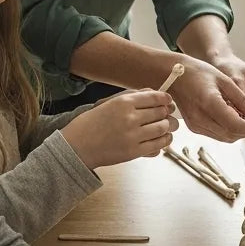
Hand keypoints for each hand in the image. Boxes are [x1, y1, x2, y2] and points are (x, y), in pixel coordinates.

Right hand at [64, 90, 178, 168]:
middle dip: (166, 113)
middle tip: (165, 114)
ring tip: (164, 126)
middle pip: (161, 112)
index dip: (165, 99)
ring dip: (167, 126)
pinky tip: (162, 138)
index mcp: (123, 103)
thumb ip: (132, 96)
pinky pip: (159, 145)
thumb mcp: (108, 103)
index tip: (168, 101)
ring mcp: (133, 136)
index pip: (155, 98)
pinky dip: (164, 141)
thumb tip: (154, 93)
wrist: (76, 147)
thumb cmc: (91, 123)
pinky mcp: (134, 152)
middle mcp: (130, 118)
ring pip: (163, 128)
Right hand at [168, 60, 244, 141]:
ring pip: (225, 138)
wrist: (173, 76)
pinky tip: (233, 119)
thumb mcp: (225, 81)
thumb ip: (243, 100)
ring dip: (239, 132)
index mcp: (209, 103)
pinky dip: (229, 130)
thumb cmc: (199, 72)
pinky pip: (217, 135)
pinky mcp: (194, 128)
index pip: (236, 125)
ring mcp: (196, 126)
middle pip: (232, 134)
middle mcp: (201, 119)